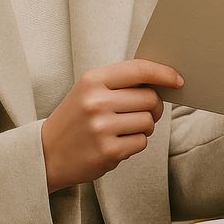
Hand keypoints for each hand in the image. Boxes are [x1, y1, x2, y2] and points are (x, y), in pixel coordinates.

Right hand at [41, 59, 181, 192]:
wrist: (45, 154)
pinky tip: (115, 144)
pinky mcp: (108, 151)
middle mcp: (96, 102)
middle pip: (150, 98)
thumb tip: (163, 80)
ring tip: (121, 130)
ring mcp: (102, 127)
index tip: (178, 80)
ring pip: (148, 121)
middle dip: (152, 107)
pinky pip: (142, 142)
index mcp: (92, 80)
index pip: (139, 69)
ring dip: (143, 127)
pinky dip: (134, 144)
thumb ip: (121, 83)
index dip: (164, 73)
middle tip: (140, 113)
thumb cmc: (76, 119)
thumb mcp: (89, 91)